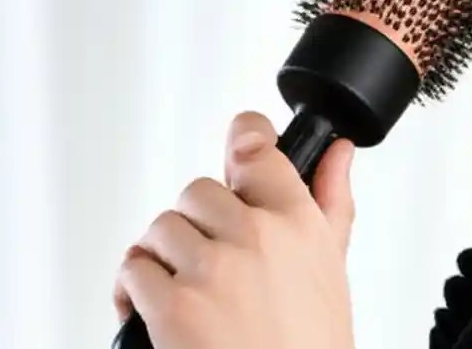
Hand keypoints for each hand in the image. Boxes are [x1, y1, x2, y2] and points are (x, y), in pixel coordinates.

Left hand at [113, 111, 357, 348]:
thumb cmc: (308, 343)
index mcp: (298, 222)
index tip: (239, 149)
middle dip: (198, 226)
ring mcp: (211, 269)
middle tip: (214, 264)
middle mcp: (256, 237)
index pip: (256, 150)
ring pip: (160, 229)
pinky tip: (156, 313)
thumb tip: (338, 150)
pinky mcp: (171, 306)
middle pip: (197, 191)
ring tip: (185, 291)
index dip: (242, 142)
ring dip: (163, 258)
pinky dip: (134, 292)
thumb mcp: (330, 269)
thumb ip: (331, 200)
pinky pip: (133, 269)